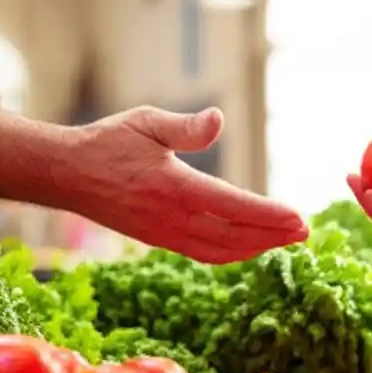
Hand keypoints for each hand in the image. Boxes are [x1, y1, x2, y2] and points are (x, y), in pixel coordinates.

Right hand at [58, 105, 307, 263]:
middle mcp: (172, 218)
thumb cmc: (108, 142)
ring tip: (284, 239)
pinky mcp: (158, 241)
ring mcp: (164, 235)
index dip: (270, 215)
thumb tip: (218, 119)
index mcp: (174, 188)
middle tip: (304, 232)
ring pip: (221, 251)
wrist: (67, 174)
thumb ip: (186, 126)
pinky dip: (232, 252)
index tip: (298, 219)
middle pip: (235, 237)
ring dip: (256, 248)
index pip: (233, 206)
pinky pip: (204, 253)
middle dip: (273, 237)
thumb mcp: (147, 121)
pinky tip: (248, 245)